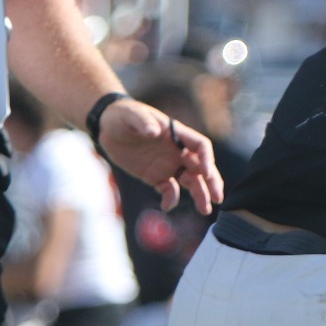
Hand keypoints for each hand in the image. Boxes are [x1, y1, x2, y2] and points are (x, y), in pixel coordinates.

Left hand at [96, 98, 223, 212]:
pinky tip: (166, 207)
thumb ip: (144, 122)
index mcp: (177, 134)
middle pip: (201, 167)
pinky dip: (170, 199)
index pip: (200, 146)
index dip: (206, 158)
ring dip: (198, 194)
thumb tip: (154, 132)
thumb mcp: (132, 115)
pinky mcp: (155, 176)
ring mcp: (167, 164)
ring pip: (190, 181)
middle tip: (217, 198)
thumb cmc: (123, 115)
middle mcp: (177, 151)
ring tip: (205, 210)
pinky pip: (168, 190)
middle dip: (211, 182)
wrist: (107, 127)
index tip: (205, 172)